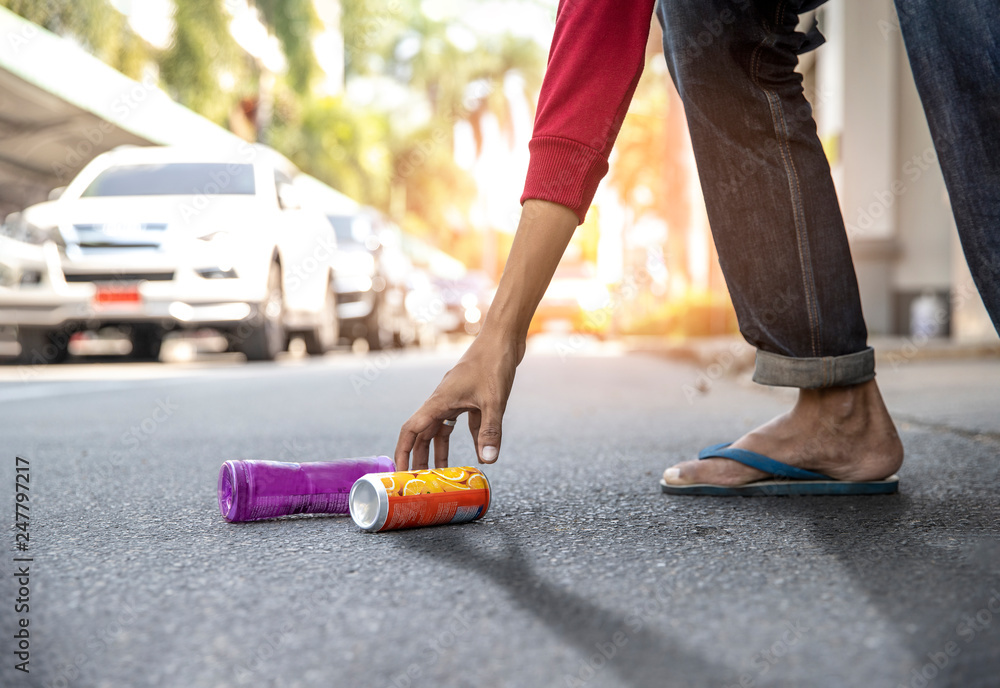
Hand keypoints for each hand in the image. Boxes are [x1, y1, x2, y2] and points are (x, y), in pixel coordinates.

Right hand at [394, 334, 520, 469]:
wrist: (503, 337)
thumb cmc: (493, 362)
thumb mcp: (493, 400)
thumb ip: (490, 431)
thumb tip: (487, 461)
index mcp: (439, 401)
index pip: (411, 430)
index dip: (402, 452)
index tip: (400, 472)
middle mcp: (443, 400)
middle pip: (423, 433)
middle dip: (420, 457)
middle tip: (421, 481)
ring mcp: (456, 398)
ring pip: (441, 429)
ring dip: (439, 450)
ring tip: (442, 472)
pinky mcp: (470, 397)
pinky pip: (462, 422)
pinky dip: (468, 438)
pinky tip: (478, 453)